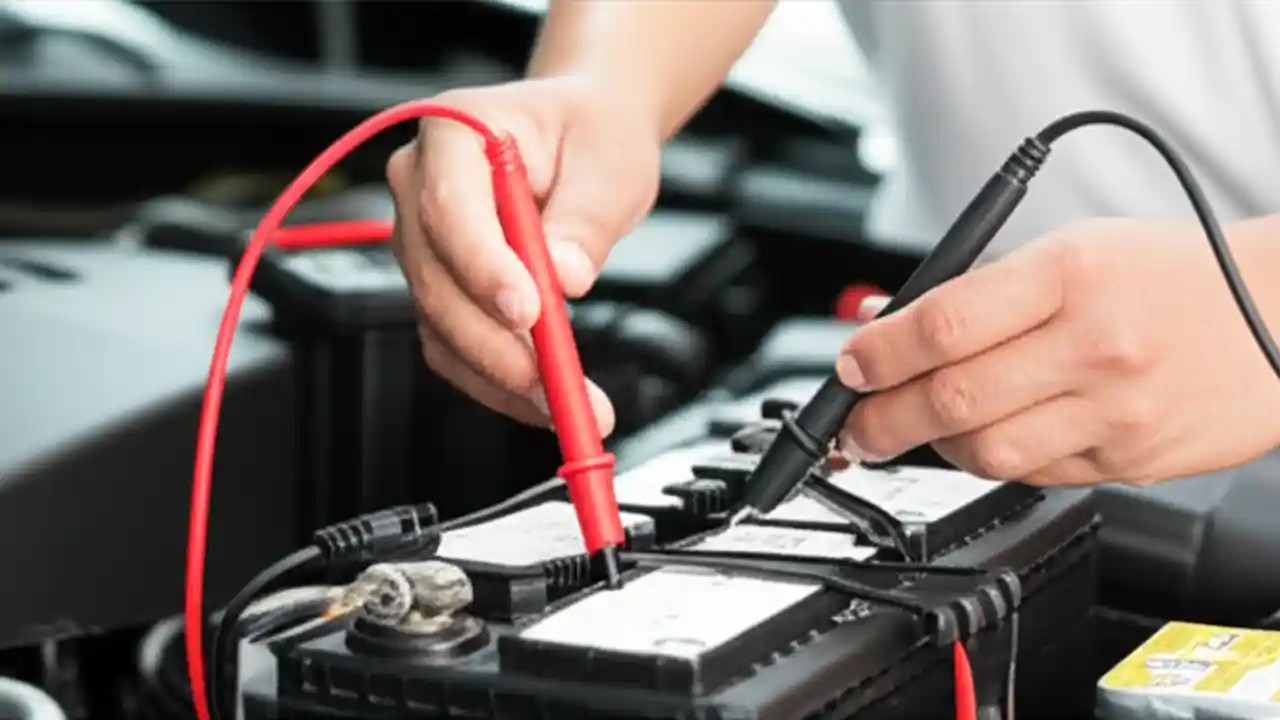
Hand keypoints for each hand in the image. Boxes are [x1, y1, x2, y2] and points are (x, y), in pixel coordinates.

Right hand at [387, 78, 662, 435]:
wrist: (582, 138)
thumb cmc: (591, 135)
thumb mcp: (610, 166)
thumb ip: (584, 221)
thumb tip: (565, 278)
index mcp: (454, 129)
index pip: (450, 207)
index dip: (483, 267)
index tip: (529, 312)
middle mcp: (420, 184)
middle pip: (436, 278)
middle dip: (498, 343)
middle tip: (560, 384)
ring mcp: (422, 239)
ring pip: (440, 324)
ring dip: (501, 375)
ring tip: (570, 404)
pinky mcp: (438, 285)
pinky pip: (453, 347)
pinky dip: (497, 383)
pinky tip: (543, 401)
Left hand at [835, 218, 1279, 485]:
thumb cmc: (1174, 275)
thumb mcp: (1075, 250)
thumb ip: (978, 291)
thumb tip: (886, 326)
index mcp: (1071, 273)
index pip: (943, 321)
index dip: (877, 352)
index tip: (848, 366)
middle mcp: (1094, 343)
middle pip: (951, 398)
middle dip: (878, 420)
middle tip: (851, 426)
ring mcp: (1117, 410)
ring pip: (985, 451)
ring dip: (930, 447)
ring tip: (914, 430)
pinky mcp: (1133, 460)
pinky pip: (1033, 475)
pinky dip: (993, 460)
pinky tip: (987, 438)